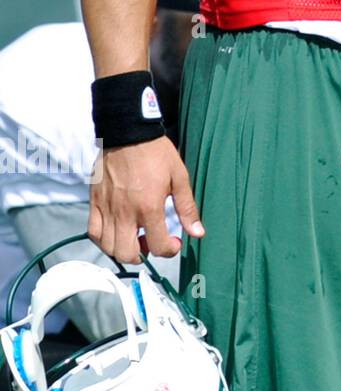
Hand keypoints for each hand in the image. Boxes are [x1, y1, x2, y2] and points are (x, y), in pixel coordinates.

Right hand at [89, 137, 202, 264]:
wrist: (128, 134)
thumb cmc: (156, 154)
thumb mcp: (179, 178)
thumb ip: (187, 208)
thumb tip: (198, 233)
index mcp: (149, 207)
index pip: (159, 245)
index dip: (170, 250)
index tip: (175, 241)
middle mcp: (125, 213)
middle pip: (128, 254)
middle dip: (143, 256)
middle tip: (152, 243)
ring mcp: (107, 209)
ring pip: (108, 247)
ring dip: (123, 250)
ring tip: (135, 238)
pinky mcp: (94, 203)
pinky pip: (93, 233)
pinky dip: (103, 240)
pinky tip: (116, 232)